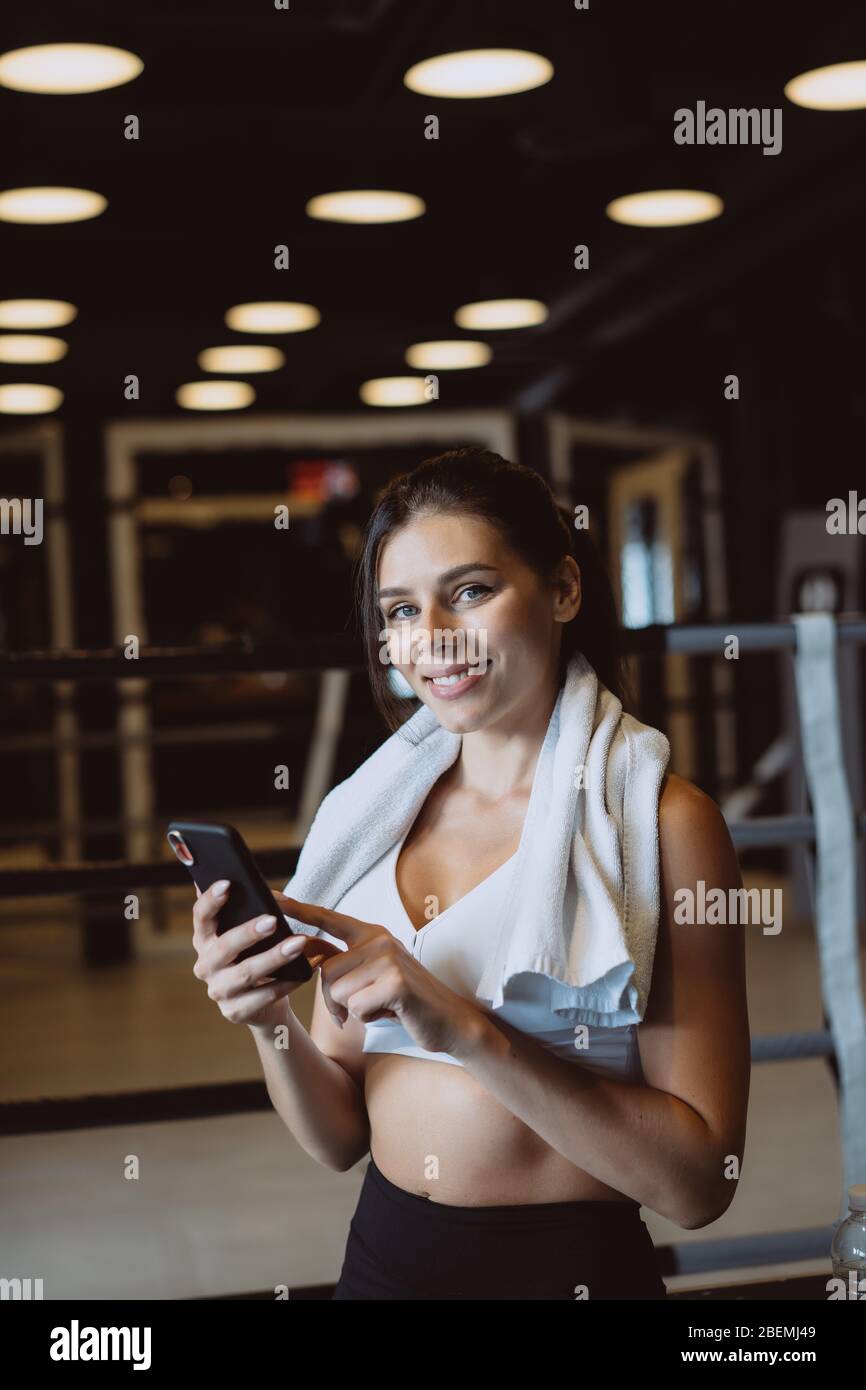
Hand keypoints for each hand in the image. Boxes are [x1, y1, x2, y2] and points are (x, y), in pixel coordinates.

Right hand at [191, 882, 340, 1027]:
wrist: (264, 1003)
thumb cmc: (256, 956)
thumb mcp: (248, 935)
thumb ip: (244, 912)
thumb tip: (253, 882)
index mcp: (204, 940)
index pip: (201, 917)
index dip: (210, 900)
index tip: (228, 883)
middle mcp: (205, 966)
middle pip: (224, 947)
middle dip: (248, 932)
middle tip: (273, 920)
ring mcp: (218, 992)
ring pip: (246, 973)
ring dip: (274, 957)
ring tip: (299, 943)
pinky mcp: (235, 1012)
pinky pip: (264, 996)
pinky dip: (287, 983)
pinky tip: (305, 972)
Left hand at [281, 895, 489, 1059]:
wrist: (448, 1020)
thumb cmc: (403, 1000)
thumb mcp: (371, 974)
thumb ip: (342, 961)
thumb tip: (306, 954)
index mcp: (371, 933)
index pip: (327, 918)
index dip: (298, 909)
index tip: (273, 896)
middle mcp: (379, 939)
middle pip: (326, 972)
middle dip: (335, 1000)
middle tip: (361, 1007)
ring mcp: (389, 958)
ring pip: (337, 991)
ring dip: (352, 1010)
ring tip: (380, 1006)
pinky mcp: (396, 983)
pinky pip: (355, 1007)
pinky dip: (368, 1018)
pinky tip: (389, 1013)